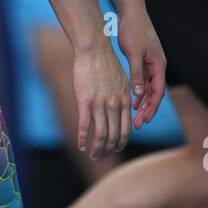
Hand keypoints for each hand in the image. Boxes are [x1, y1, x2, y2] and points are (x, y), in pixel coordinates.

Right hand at [72, 42, 130, 158]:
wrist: (94, 50)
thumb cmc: (107, 63)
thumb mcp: (122, 81)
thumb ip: (123, 97)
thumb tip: (124, 109)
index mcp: (124, 101)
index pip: (126, 130)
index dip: (120, 143)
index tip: (115, 149)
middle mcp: (114, 106)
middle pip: (113, 136)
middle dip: (108, 150)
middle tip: (102, 157)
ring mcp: (99, 104)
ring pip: (100, 135)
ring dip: (97, 149)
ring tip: (93, 156)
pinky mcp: (84, 101)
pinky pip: (84, 125)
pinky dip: (83, 139)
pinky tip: (81, 146)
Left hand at [117, 8, 166, 128]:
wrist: (131, 11)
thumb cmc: (133, 30)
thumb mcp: (134, 53)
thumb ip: (137, 73)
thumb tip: (139, 94)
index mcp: (159, 64)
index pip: (157, 91)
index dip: (151, 107)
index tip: (144, 120)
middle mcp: (158, 65)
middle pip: (154, 92)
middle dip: (147, 109)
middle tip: (138, 124)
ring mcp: (151, 63)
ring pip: (148, 88)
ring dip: (142, 102)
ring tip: (134, 117)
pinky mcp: (143, 60)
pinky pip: (143, 80)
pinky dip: (138, 91)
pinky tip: (131, 101)